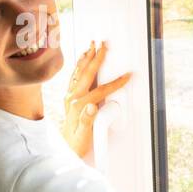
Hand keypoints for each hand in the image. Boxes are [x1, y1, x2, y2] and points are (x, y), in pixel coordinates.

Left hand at [60, 39, 132, 158]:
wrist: (65, 148)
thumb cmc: (77, 143)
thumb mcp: (84, 136)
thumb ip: (87, 120)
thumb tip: (92, 107)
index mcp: (79, 106)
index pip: (100, 90)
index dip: (115, 83)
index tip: (127, 76)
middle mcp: (72, 98)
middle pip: (87, 74)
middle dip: (96, 57)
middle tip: (103, 44)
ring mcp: (69, 96)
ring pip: (79, 72)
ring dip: (86, 57)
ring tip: (91, 45)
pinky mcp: (68, 97)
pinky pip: (74, 77)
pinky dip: (79, 66)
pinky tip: (82, 60)